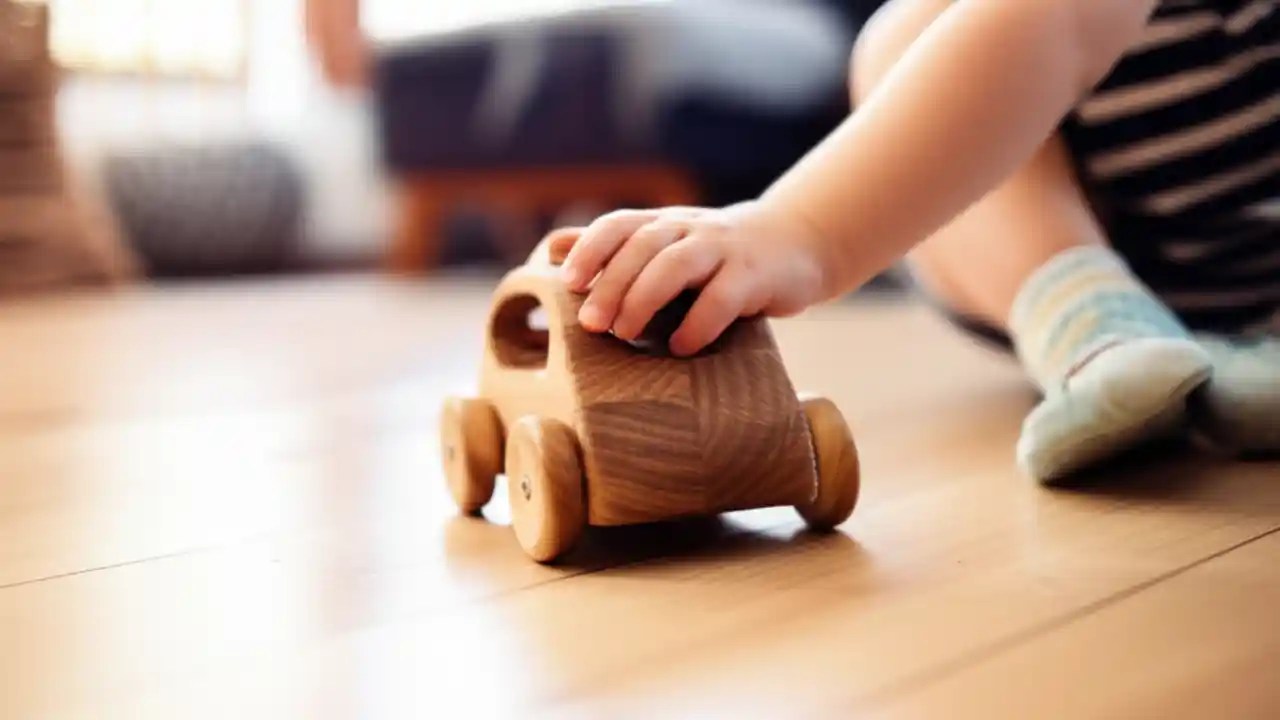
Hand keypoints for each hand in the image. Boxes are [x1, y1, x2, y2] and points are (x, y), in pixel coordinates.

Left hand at [557, 201, 829, 355]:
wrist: (796, 242)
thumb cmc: (717, 255)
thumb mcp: (666, 246)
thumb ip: (614, 249)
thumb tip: (551, 249)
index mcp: (663, 223)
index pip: (617, 224)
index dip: (589, 249)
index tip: (566, 282)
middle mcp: (689, 228)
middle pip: (641, 246)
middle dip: (610, 283)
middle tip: (591, 323)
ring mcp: (723, 248)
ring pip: (676, 264)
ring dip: (644, 298)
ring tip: (625, 334)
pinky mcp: (755, 274)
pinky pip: (722, 296)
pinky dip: (698, 323)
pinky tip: (682, 347)